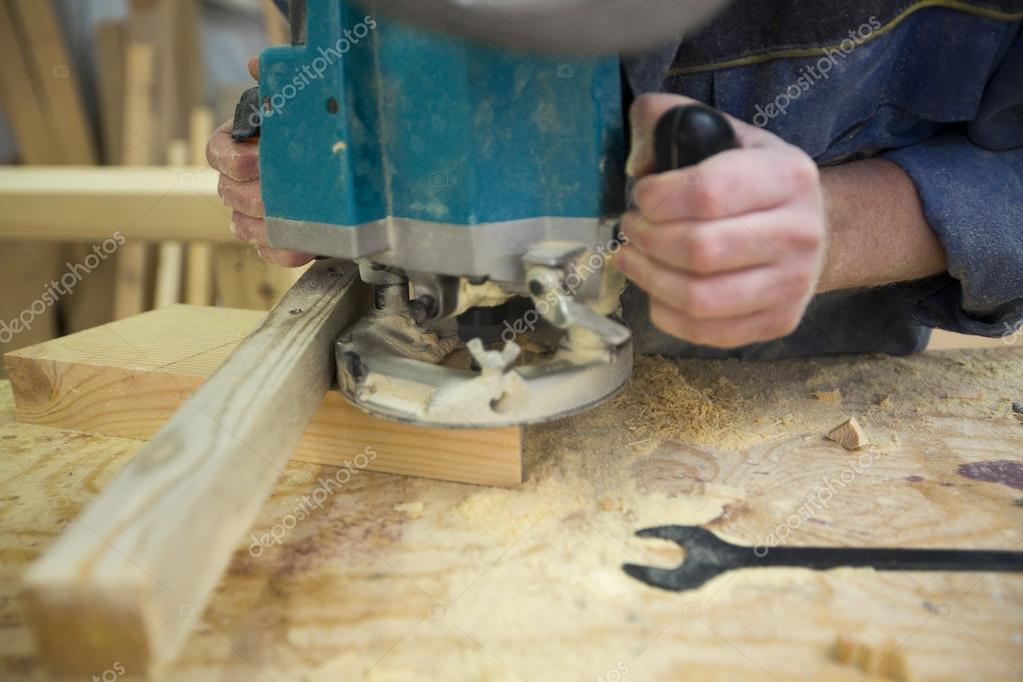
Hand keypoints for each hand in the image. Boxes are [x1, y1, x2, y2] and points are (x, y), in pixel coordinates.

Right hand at [206, 56, 313, 266]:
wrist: (344, 168)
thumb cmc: (311, 131)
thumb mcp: (298, 105)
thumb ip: (279, 86)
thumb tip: (257, 64)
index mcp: (239, 145)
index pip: (217, 152)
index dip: (232, 159)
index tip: (255, 161)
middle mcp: (240, 180)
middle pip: (229, 192)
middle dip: (252, 195)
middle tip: (278, 194)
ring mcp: (253, 212)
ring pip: (243, 224)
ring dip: (264, 225)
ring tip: (290, 222)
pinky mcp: (274, 238)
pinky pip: (268, 250)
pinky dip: (281, 250)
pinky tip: (299, 248)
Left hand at [615, 94, 826, 347]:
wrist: (811, 229)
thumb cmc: (754, 181)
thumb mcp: (723, 132)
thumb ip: (668, 120)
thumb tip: (638, 164)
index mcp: (788, 174)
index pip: (709, 192)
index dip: (658, 197)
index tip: (641, 194)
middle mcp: (800, 232)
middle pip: (700, 250)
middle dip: (647, 238)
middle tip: (630, 227)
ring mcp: (793, 283)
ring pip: (700, 297)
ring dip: (649, 278)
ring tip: (631, 257)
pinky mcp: (779, 321)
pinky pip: (707, 331)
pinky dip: (667, 313)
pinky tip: (655, 290)